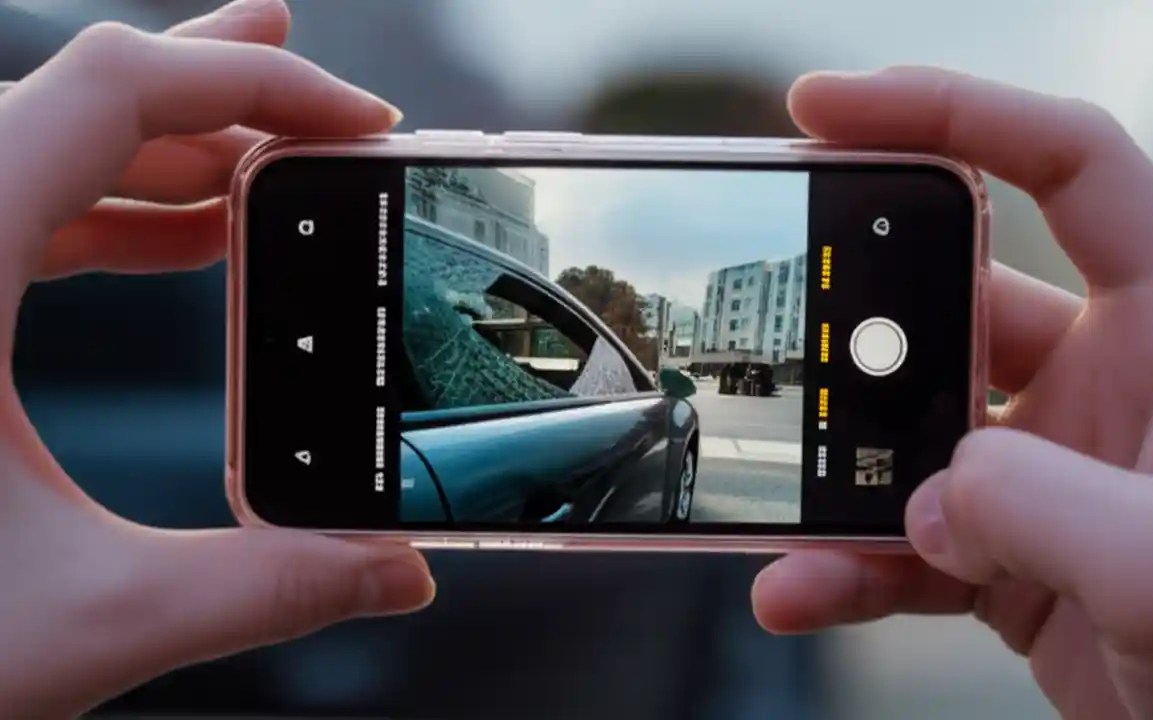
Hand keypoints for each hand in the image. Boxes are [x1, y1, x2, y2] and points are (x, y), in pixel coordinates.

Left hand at [0, 1, 431, 715]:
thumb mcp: (89, 620)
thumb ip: (267, 590)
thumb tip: (403, 573)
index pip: (117, 88)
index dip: (255, 81)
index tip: (358, 124)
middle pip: (82, 94)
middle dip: (224, 93)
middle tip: (332, 111)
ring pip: (45, 146)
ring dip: (172, 156)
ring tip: (275, 179)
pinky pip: (17, 208)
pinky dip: (112, 210)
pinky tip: (183, 248)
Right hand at [753, 67, 1152, 719]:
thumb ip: (1040, 504)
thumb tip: (931, 500)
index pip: (1069, 169)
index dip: (953, 113)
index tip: (829, 109)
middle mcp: (1116, 387)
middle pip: (953, 302)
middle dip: (860, 324)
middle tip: (779, 340)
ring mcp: (1059, 477)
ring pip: (912, 437)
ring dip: (838, 473)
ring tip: (777, 507)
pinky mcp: (1019, 558)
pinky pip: (908, 538)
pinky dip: (847, 561)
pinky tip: (801, 585)